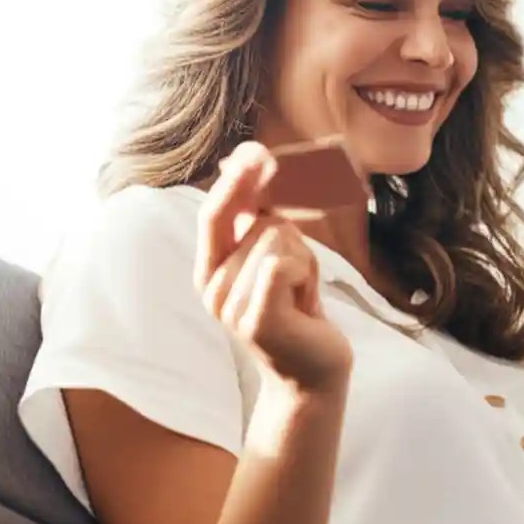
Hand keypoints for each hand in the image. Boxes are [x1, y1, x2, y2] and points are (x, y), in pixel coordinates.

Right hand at [194, 142, 352, 392]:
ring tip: (299, 296)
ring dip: (305, 262)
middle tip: (297, 279)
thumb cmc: (297, 308)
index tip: (257, 151)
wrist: (313, 371)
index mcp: (210, 267)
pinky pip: (280, 265)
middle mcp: (212, 286)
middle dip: (295, 240)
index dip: (237, 179)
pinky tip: (304, 305)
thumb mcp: (277, 255)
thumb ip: (258, 215)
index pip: (216, 211)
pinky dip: (303, 275)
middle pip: (263, 221)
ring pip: (278, 240)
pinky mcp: (256, 320)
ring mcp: (230, 305)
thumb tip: (241, 161)